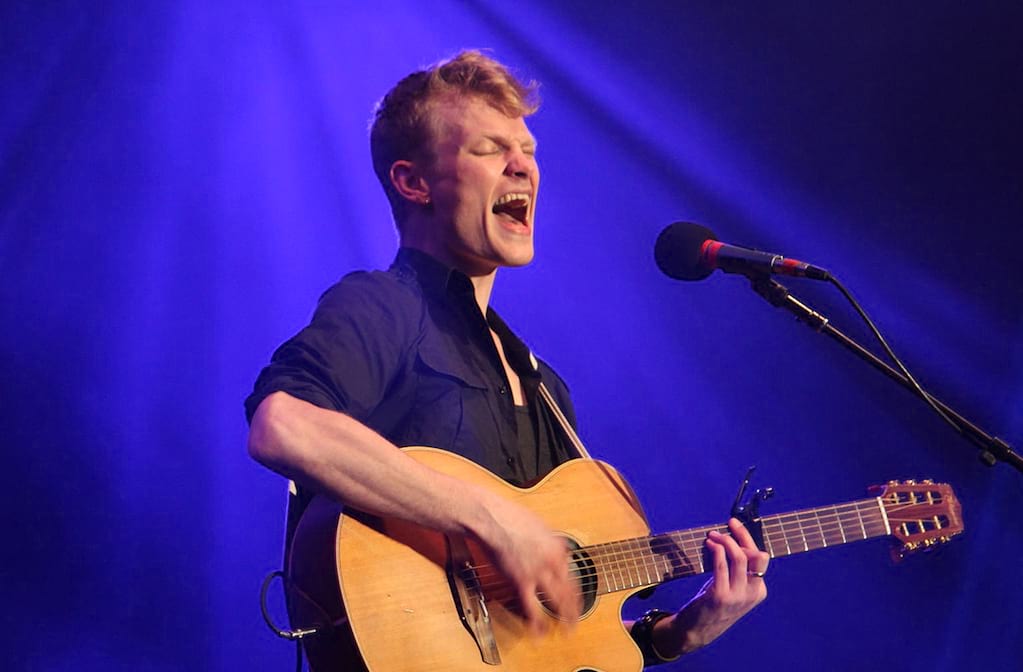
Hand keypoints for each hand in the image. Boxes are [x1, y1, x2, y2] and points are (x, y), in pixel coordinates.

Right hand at [475, 493, 579, 634]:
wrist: (491, 518)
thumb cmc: (510, 517)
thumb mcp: (540, 526)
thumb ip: (550, 543)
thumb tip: (556, 552)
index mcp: (558, 548)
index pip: (573, 576)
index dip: (576, 594)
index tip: (577, 602)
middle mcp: (552, 561)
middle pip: (569, 592)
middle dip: (575, 610)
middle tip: (576, 622)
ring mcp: (538, 572)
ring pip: (556, 601)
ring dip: (564, 618)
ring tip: (566, 631)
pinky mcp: (521, 580)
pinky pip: (531, 607)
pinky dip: (536, 622)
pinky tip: (539, 632)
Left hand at [658, 517, 768, 655]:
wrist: (697, 630)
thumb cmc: (713, 604)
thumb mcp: (732, 587)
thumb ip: (737, 569)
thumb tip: (731, 538)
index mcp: (759, 590)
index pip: (760, 556)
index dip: (747, 537)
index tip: (734, 524)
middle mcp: (752, 593)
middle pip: (755, 555)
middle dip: (741, 536)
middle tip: (727, 525)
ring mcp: (738, 596)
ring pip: (739, 557)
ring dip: (725, 541)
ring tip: (712, 535)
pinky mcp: (721, 596)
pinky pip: (721, 565)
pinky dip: (716, 550)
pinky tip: (709, 544)